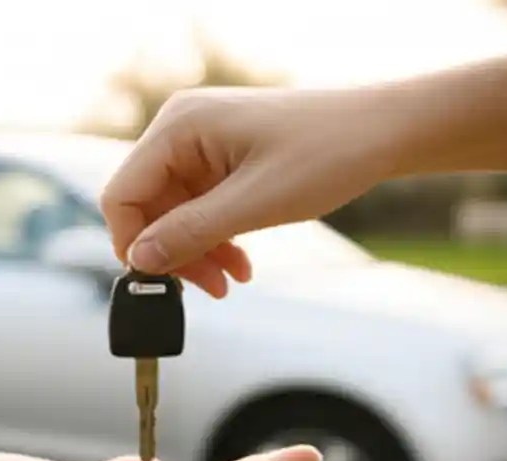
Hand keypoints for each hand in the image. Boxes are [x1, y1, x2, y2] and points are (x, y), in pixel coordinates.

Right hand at [101, 86, 402, 296]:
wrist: (383, 131)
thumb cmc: (327, 153)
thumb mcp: (255, 204)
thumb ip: (191, 232)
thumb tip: (140, 260)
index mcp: (179, 126)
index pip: (122, 194)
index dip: (133, 244)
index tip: (161, 282)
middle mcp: (182, 129)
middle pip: (147, 208)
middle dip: (175, 253)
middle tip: (210, 289)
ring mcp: (202, 144)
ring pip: (174, 214)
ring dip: (199, 251)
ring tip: (231, 281)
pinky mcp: (223, 159)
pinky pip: (200, 208)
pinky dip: (216, 238)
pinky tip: (241, 263)